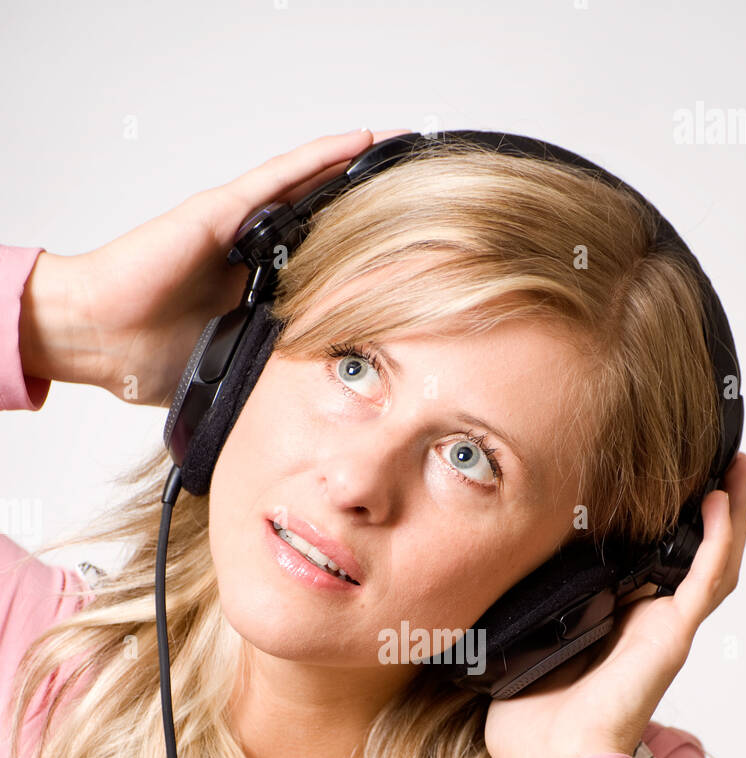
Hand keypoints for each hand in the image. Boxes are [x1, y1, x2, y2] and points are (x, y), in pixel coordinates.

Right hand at [22, 127, 410, 405]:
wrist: (103, 340)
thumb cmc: (151, 360)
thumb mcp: (240, 375)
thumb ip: (280, 379)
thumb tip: (329, 418)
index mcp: (262, 297)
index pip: (329, 276)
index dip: (372, 270)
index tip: (422, 274)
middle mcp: (255, 257)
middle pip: (328, 230)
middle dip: (376, 223)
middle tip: (434, 213)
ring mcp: (240, 230)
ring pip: (313, 195)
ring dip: (359, 179)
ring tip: (411, 165)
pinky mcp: (221, 211)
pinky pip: (280, 176)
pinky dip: (321, 158)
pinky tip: (362, 143)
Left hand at [484, 452, 745, 757]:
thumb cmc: (530, 723)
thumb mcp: (518, 645)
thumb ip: (515, 611)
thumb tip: (484, 571)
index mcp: (615, 625)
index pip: (646, 564)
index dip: (660, 525)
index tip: (658, 480)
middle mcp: (647, 623)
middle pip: (691, 555)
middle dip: (708, 509)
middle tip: (717, 462)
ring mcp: (664, 629)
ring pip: (711, 562)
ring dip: (728, 514)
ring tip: (735, 467)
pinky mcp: (671, 637)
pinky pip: (705, 580)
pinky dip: (718, 539)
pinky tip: (719, 500)